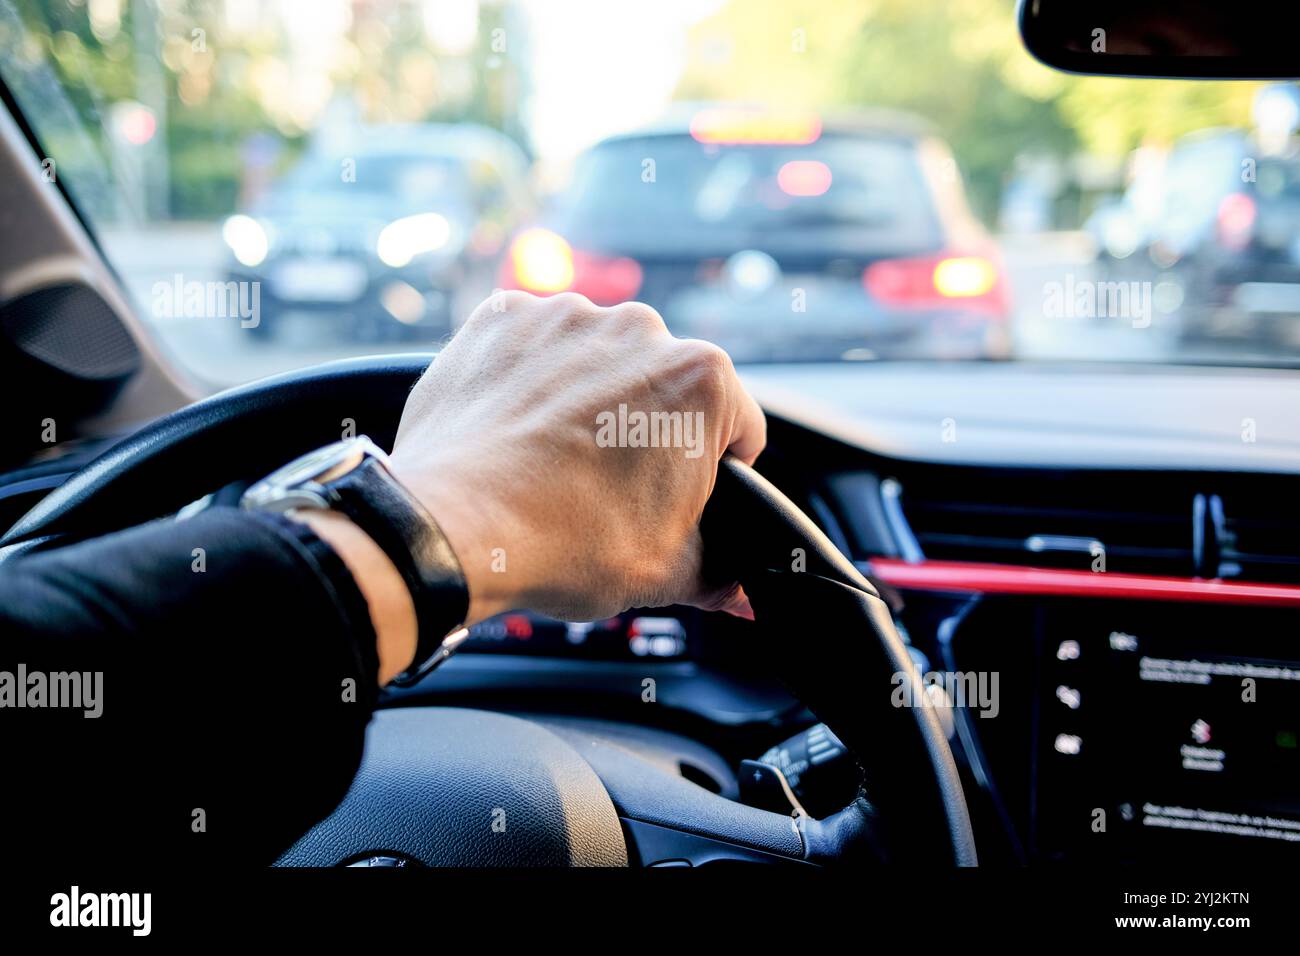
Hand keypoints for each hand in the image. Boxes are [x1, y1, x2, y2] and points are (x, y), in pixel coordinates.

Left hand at [389, 291, 765, 624]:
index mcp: (701, 381)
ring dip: (589, 398)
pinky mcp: (504, 319)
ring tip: (556, 460)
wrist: (454, 526)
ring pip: (597, 361)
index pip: (737, 425)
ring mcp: (568, 318)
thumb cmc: (563, 543)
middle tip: (613, 485)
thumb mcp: (663, 574)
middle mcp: (641, 330)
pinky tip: (518, 430)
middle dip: (649, 427)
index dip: (716, 470)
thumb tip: (737, 591)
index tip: (683, 493)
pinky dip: (530, 378)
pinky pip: (534, 346)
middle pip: (665, 385)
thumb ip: (717, 574)